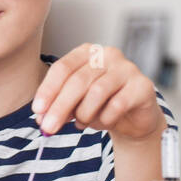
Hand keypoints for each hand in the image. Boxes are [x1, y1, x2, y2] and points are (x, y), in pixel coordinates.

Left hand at [31, 43, 163, 141]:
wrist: (134, 118)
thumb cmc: (101, 105)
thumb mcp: (75, 105)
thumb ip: (58, 107)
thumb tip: (42, 118)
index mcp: (87, 53)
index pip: (63, 68)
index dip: (48, 90)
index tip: (37, 110)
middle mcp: (108, 55)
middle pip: (78, 80)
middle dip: (60, 107)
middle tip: (48, 127)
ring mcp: (127, 68)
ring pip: (97, 92)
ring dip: (84, 113)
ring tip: (81, 123)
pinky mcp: (142, 86)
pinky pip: (118, 104)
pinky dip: (105, 118)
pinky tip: (104, 122)